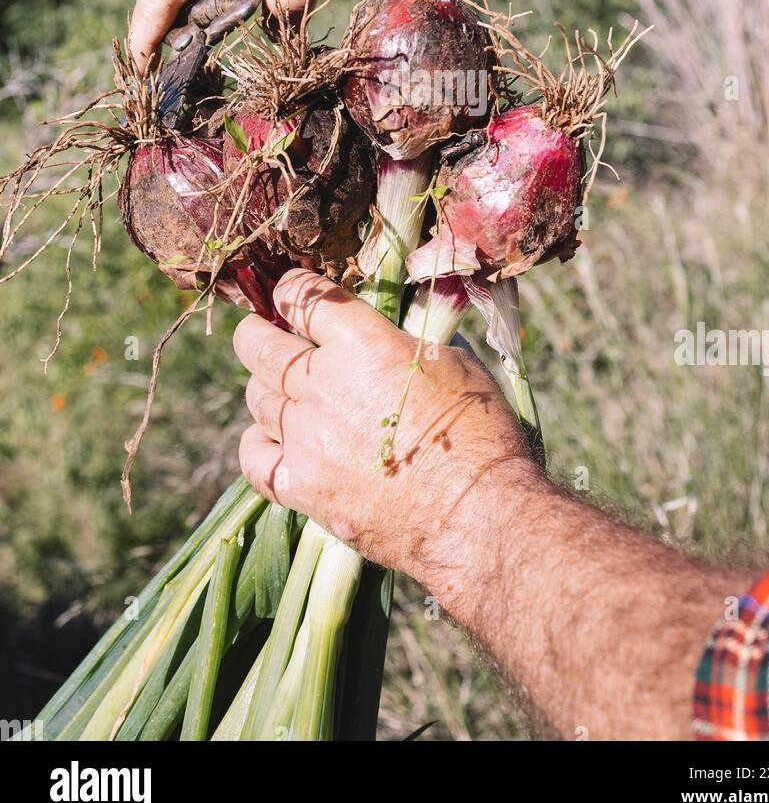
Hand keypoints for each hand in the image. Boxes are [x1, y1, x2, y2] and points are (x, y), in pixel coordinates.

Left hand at [234, 269, 537, 581]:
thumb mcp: (457, 363)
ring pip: (257, 398)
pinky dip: (255, 442)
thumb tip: (401, 336)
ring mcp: (305, 437)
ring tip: (272, 385)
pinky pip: (254, 458)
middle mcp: (322, 383)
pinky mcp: (301, 486)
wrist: (476, 514)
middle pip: (260, 346)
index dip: (290, 289)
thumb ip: (414, 343)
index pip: (304, 298)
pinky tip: (268, 438)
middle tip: (257, 329)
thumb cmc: (479, 434)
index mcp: (361, 343)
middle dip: (254, 332)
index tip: (287, 291)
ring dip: (262, 386)